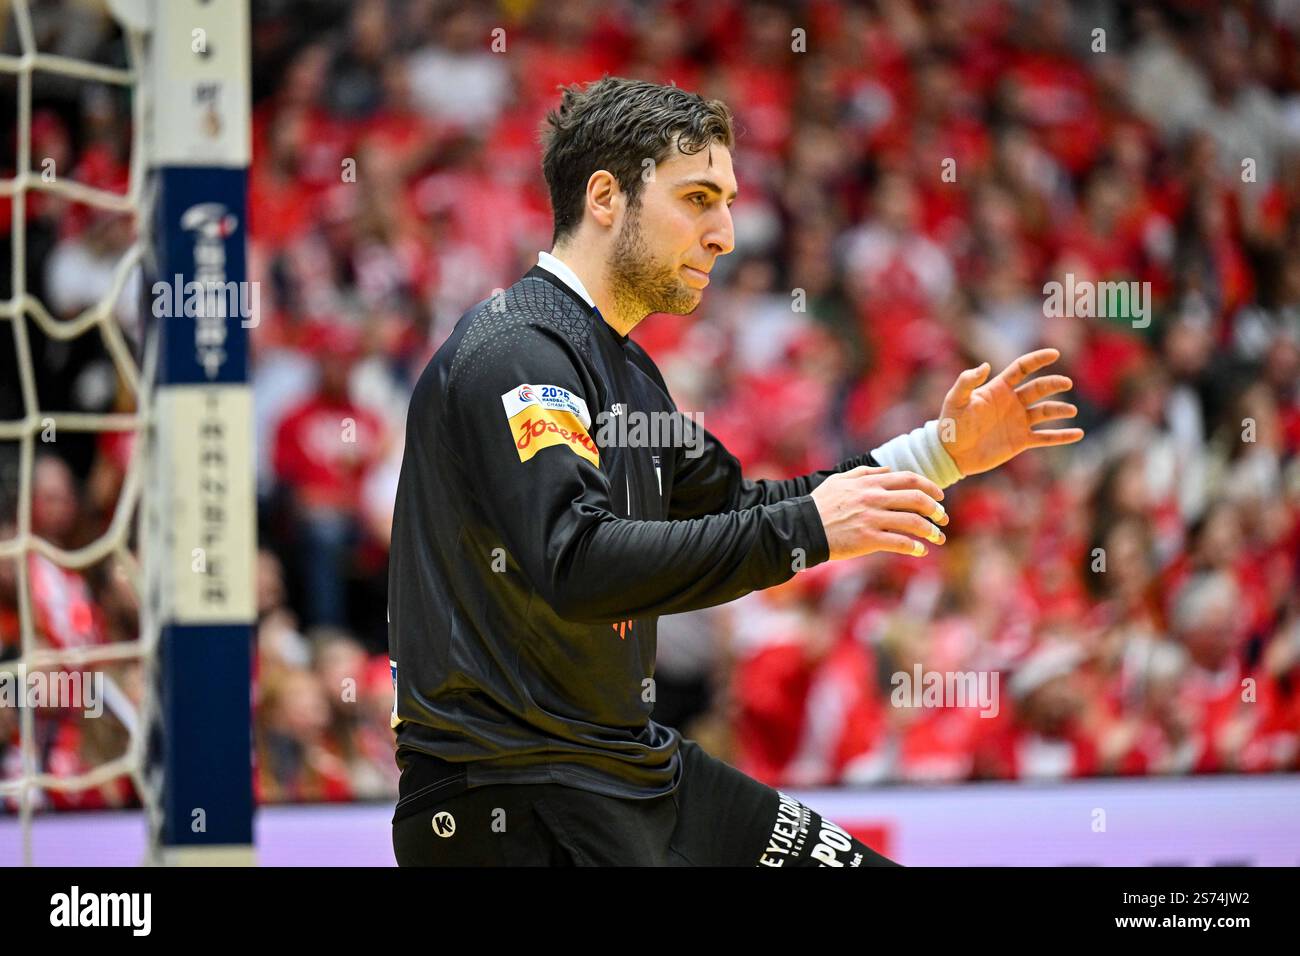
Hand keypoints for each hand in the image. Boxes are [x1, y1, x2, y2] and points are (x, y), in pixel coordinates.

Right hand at [811, 465, 948, 560]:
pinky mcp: (868, 539)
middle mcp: (874, 498)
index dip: (930, 487)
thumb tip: (887, 470)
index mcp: (870, 483)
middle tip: (943, 518)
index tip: (940, 497)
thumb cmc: (820, 504)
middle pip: (917, 499)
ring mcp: (872, 518)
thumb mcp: (840, 480)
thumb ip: (865, 472)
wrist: (803, 527)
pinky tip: (921, 552)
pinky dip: (914, 547)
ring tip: (938, 538)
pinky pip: (900, 543)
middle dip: (936, 509)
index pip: (909, 479)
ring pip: (913, 522)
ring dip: (931, 531)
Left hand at [938, 348, 1084, 476]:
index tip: (1054, 354)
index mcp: (998, 389)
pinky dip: (1062, 436)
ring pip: (1045, 412)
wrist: (951, 453)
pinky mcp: (1021, 441)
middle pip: (1038, 388)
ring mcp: (1018, 422)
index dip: (1037, 359)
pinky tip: (1078, 434)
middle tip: (1066, 383)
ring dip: (1060, 410)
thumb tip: (985, 365)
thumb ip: (967, 381)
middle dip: (1054, 384)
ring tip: (1071, 410)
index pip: (1022, 369)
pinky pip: (1046, 437)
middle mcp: (1012, 402)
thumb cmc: (951, 424)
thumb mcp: (955, 400)